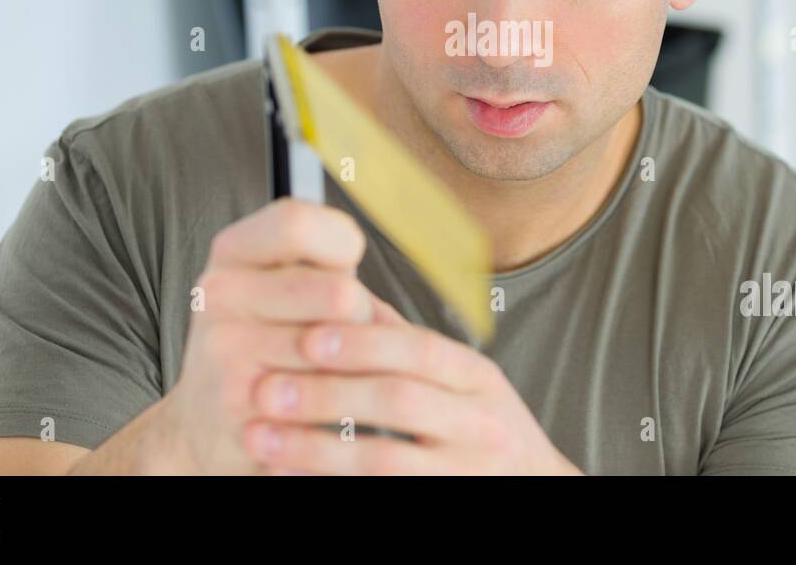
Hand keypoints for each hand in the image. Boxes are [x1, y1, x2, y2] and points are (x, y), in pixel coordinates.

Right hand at [155, 197, 391, 473]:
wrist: (201, 432)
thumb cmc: (263, 347)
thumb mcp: (279, 291)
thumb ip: (331, 274)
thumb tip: (388, 312)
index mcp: (232, 251)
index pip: (299, 222)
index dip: (342, 241)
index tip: (346, 264)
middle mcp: (220, 293)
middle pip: (340, 292)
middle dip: (361, 317)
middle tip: (346, 334)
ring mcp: (226, 350)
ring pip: (340, 348)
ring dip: (357, 367)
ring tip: (334, 374)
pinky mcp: (243, 405)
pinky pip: (331, 399)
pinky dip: (344, 410)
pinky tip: (327, 414)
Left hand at [240, 305, 584, 474]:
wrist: (534, 490)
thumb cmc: (483, 430)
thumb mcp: (462, 380)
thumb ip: (404, 342)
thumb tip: (344, 290)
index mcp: (479, 378)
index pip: (421, 350)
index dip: (363, 343)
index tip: (306, 337)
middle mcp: (481, 424)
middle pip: (399, 400)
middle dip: (326, 393)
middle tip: (265, 390)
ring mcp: (466, 473)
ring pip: (384, 460)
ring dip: (313, 448)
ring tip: (261, 438)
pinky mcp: (446, 505)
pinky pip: (379, 495)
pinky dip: (326, 485)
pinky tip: (285, 476)